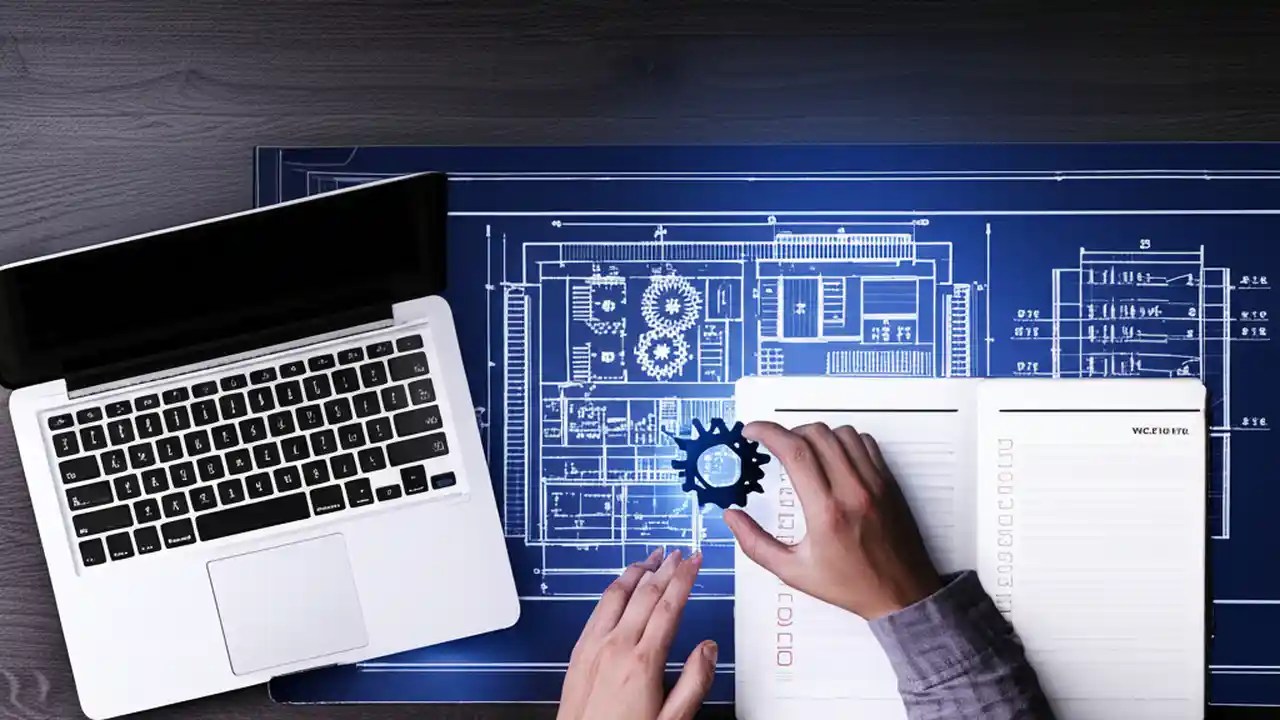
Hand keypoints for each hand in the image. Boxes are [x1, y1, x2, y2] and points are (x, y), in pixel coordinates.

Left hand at [558, 549, 716, 719]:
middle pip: (645, 592)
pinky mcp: (578, 651)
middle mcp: (615, 646)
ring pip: (617, 593)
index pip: (669, 605)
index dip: (685, 577)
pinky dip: (614, 587)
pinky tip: (621, 585)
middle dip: (665, 568)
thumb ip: (694, 682)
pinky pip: (597, 607)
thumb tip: (708, 649)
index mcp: (642, 661)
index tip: (695, 560)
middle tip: (679, 553)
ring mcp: (593, 646)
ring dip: (637, 571)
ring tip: (652, 558)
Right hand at [724, 421, 941, 620]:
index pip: (794, 452)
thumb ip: (756, 543)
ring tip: (804, 450)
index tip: (752, 431)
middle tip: (775, 445)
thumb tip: (732, 517)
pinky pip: (865, 442)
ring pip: (841, 433)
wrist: (901, 594)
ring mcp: (874, 483)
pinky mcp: (888, 482)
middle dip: (787, 432)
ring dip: (816, 434)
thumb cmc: (852, 584)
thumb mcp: (794, 571)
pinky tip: (833, 456)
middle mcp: (852, 491)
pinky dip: (844, 440)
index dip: (767, 432)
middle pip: (816, 434)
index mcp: (826, 512)